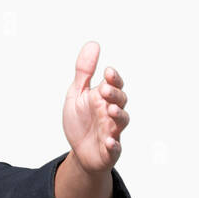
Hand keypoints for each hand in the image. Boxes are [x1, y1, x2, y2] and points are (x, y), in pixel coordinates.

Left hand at [62, 40, 128, 174]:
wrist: (80, 152)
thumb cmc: (81, 122)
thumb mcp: (77, 95)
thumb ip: (84, 72)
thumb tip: (93, 44)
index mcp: (103, 98)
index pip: (114, 84)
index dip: (113, 78)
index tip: (107, 72)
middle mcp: (111, 113)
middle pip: (120, 100)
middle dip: (115, 94)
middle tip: (105, 90)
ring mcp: (112, 131)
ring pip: (121, 122)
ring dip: (118, 115)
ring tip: (110, 110)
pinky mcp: (109, 150)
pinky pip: (114, 148)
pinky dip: (113, 145)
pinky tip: (109, 141)